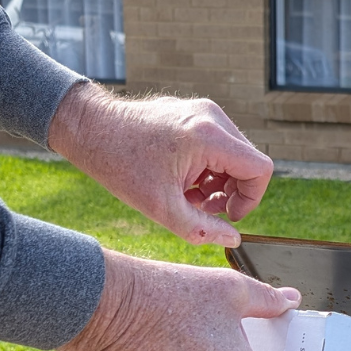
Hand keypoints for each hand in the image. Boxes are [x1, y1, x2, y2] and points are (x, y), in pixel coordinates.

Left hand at [47, 83, 271, 248]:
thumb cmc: (121, 166)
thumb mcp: (163, 209)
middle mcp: (212, 118)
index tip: (228, 215)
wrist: (90, 129)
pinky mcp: (194, 113)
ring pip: (235, 155)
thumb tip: (233, 239)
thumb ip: (202, 230)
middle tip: (204, 208)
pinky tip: (184, 181)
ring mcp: (203, 111)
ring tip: (191, 197)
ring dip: (220, 182)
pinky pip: (219, 144)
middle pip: (249, 163)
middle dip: (233, 192)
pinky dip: (210, 167)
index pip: (260, 170)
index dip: (250, 199)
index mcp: (209, 137)